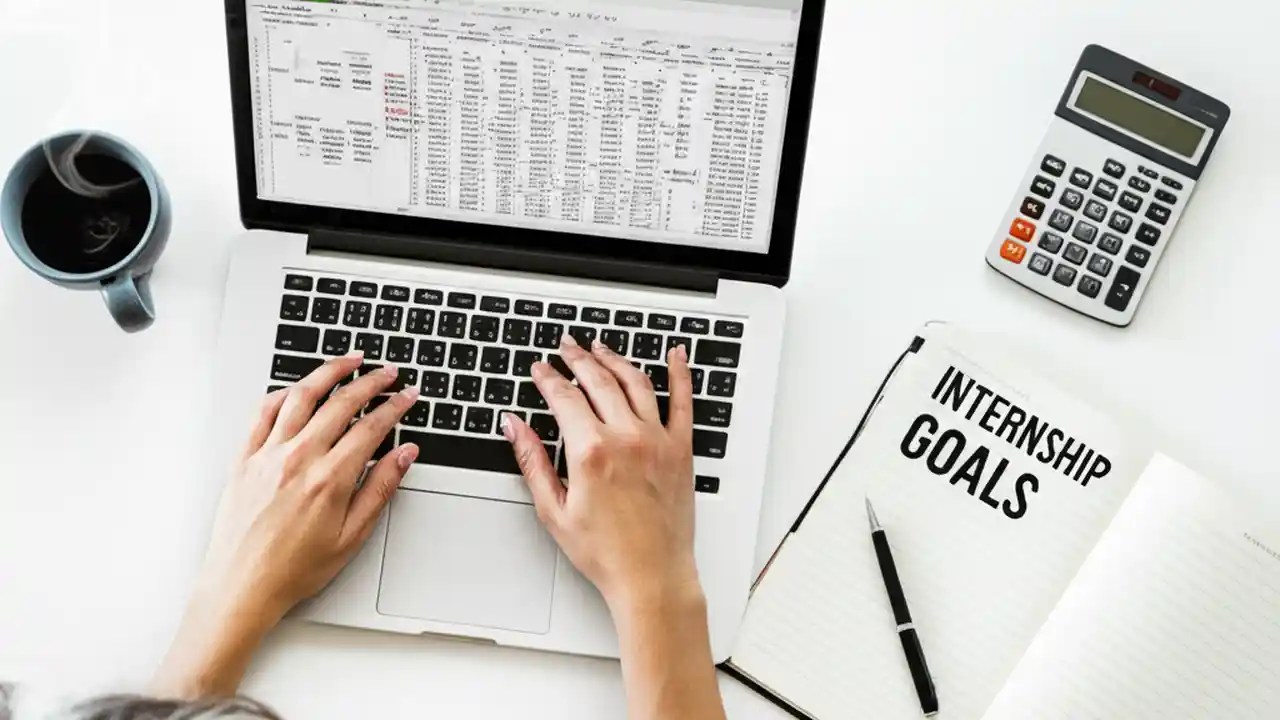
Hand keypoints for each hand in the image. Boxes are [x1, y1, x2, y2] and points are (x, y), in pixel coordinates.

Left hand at [153, 354, 419, 697]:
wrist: (241, 586)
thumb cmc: (293, 570)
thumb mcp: (351, 536)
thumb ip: (380, 489)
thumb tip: (403, 456)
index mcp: (330, 478)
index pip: (372, 426)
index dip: (395, 406)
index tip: (408, 396)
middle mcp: (298, 458)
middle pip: (341, 402)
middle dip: (371, 381)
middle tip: (388, 373)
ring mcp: (268, 454)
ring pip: (301, 395)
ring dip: (329, 372)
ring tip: (348, 360)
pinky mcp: (244, 458)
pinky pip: (263, 412)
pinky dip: (283, 393)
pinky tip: (297, 388)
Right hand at [503, 337, 726, 719]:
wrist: (651, 576)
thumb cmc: (605, 553)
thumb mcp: (553, 510)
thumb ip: (532, 461)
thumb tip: (514, 427)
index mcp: (591, 452)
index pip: (563, 398)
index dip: (548, 378)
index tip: (541, 369)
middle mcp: (626, 438)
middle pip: (598, 381)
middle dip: (578, 358)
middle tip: (567, 347)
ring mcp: (657, 441)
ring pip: (635, 383)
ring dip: (615, 359)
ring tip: (601, 348)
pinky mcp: (681, 450)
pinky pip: (683, 402)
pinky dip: (680, 375)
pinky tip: (676, 356)